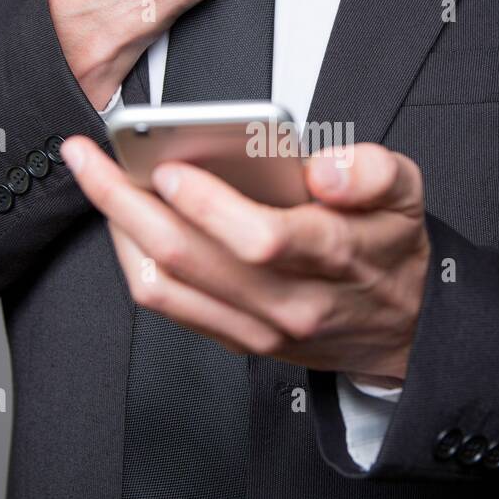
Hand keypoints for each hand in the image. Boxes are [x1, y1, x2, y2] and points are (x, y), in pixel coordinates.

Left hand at [60, 139, 430, 381]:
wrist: (406, 326)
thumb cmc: (392, 251)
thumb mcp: (407, 192)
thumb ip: (372, 169)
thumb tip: (325, 167)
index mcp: (332, 254)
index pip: (258, 237)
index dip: (205, 203)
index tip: (168, 165)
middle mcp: (289, 299)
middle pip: (189, 258)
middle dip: (125, 202)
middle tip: (90, 158)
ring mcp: (260, 327)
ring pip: (166, 287)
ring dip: (119, 233)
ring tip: (98, 185)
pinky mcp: (240, 340)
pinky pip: (170, 308)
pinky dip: (135, 263)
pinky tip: (124, 227)